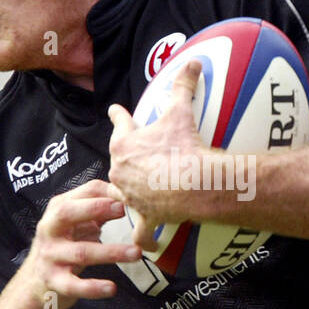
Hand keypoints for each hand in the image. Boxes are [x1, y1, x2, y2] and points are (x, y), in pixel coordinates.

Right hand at [18, 179, 141, 308]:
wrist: (34, 280)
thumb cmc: (63, 246)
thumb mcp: (76, 223)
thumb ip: (98, 210)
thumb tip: (129, 197)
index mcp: (58, 210)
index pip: (82, 193)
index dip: (106, 192)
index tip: (129, 195)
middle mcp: (49, 230)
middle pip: (67, 214)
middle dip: (96, 209)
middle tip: (124, 210)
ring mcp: (50, 256)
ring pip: (81, 252)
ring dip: (111, 252)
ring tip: (137, 253)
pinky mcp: (53, 281)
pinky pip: (74, 285)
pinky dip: (93, 287)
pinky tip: (112, 288)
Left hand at [107, 59, 206, 251]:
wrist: (192, 184)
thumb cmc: (183, 146)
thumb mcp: (181, 111)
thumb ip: (184, 85)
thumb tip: (193, 61)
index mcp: (125, 143)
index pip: (119, 122)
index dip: (118, 115)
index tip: (115, 111)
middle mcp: (121, 170)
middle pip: (118, 160)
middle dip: (124, 158)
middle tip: (137, 157)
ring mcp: (131, 195)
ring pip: (122, 194)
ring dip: (126, 196)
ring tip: (132, 198)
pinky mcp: (145, 216)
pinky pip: (142, 231)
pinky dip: (144, 239)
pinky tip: (148, 247)